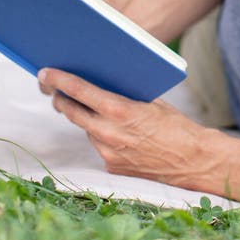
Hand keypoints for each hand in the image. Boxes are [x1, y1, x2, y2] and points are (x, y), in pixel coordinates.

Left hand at [37, 67, 204, 187]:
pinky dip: (102, 137)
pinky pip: (98, 147)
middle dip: (62, 99)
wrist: (193, 161)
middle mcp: (109, 133)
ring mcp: (108, 152)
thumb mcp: (152, 102)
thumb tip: (104, 85)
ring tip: (95, 110)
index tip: (46, 72)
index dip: (60, 80)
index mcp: (120, 111)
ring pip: (86, 130)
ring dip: (86, 119)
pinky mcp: (112, 167)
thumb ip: (125, 95)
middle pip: (72, 112)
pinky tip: (117, 134)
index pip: (79, 91)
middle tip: (56, 91)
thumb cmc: (177, 126)